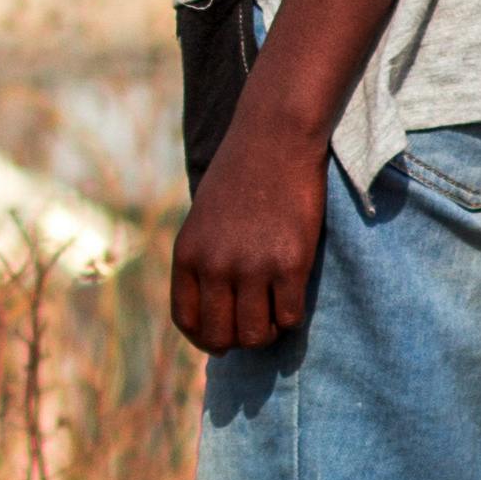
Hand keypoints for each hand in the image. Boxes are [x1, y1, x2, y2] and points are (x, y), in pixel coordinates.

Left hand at [170, 81, 329, 357]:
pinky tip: (293, 294)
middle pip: (221, 336)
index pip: (187, 321)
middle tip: (255, 324)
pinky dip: (293, 316)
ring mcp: (252, 267)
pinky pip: (290, 317)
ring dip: (268, 331)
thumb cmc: (241, 177)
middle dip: (239, 339)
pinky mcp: (291, 263)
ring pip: (256, 335)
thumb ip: (203, 261)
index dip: (205, 338)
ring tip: (275, 312)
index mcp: (188, 255)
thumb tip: (214, 310)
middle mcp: (215, 266)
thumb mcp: (203, 220)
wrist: (275, 140)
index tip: (222, 338)